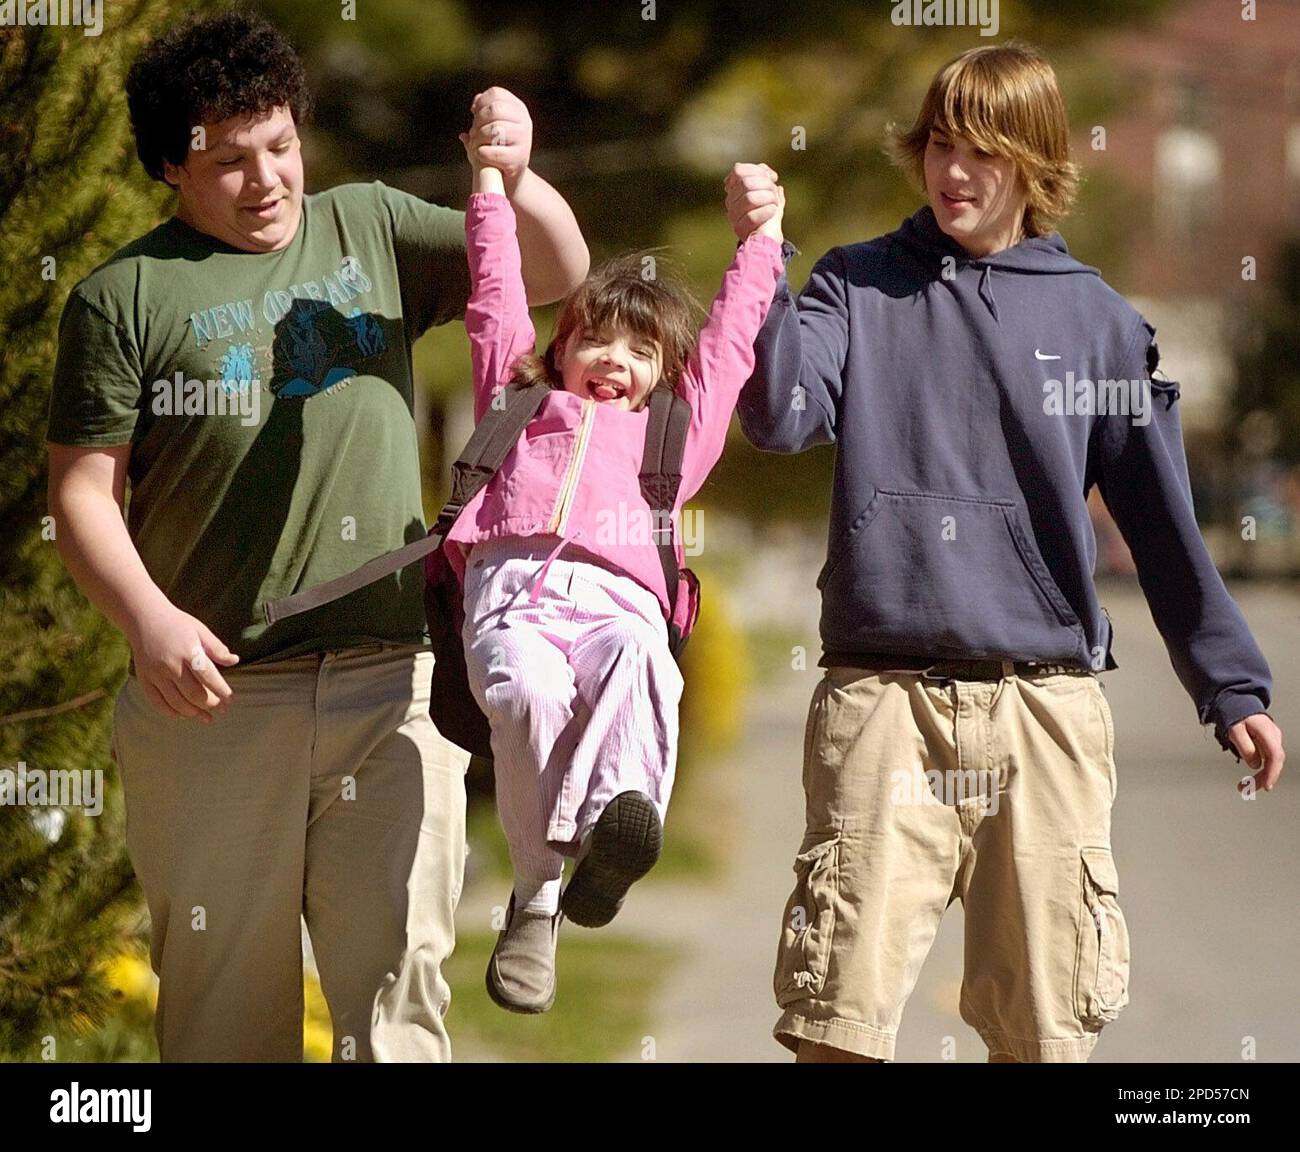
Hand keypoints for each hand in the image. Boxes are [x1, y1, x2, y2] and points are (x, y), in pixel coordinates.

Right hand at [127, 605, 238, 721]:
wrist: (144, 618)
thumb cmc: (177, 624)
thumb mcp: (200, 630)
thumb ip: (217, 648)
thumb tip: (235, 661)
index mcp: (188, 651)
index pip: (209, 677)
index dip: (221, 691)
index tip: (231, 699)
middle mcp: (171, 665)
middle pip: (194, 693)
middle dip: (210, 704)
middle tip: (221, 709)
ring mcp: (155, 674)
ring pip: (177, 702)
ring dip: (194, 713)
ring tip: (207, 717)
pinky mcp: (144, 679)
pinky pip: (158, 702)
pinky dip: (172, 712)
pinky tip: (185, 715)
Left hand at [462, 86, 532, 186]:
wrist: (508, 177)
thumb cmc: (495, 147)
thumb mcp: (489, 126)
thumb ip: (481, 112)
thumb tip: (474, 106)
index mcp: (518, 108)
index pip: (495, 94)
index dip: (480, 103)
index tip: (475, 114)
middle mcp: (525, 121)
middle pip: (495, 110)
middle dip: (478, 121)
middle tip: (474, 132)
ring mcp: (524, 140)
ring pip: (494, 129)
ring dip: (478, 137)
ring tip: (475, 144)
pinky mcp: (519, 159)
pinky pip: (493, 151)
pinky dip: (481, 152)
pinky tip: (480, 154)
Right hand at [725, 162, 783, 241]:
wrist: (769, 241)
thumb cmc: (770, 218)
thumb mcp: (771, 194)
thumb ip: (767, 180)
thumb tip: (768, 173)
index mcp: (735, 190)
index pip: (739, 170)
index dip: (758, 170)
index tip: (773, 178)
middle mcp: (731, 201)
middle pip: (746, 182)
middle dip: (766, 185)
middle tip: (774, 193)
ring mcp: (733, 215)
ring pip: (749, 198)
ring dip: (768, 198)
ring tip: (774, 204)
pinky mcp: (739, 228)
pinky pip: (752, 216)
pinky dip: (766, 212)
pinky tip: (772, 212)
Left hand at [1229, 713, 1284, 793]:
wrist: (1237, 703)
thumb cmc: (1236, 714)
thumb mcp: (1234, 729)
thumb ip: (1244, 746)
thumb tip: (1254, 764)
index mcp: (1267, 732)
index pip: (1275, 756)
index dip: (1272, 772)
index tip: (1267, 786)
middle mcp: (1274, 737)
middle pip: (1274, 762)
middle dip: (1263, 778)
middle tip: (1247, 790)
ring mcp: (1272, 740)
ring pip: (1271, 762)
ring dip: (1261, 776)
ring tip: (1244, 787)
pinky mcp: (1267, 743)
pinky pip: (1267, 759)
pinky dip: (1260, 769)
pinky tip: (1252, 777)